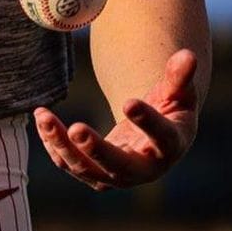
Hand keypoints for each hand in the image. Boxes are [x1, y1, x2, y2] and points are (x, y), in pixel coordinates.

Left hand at [33, 48, 198, 190]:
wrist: (154, 138)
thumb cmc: (169, 109)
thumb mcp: (178, 92)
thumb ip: (180, 76)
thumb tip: (188, 55)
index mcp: (169, 147)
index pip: (162, 137)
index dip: (147, 121)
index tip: (128, 101)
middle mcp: (143, 170)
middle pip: (118, 166)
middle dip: (96, 149)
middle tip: (77, 129)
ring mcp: (116, 176)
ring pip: (86, 169)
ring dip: (63, 145)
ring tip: (44, 116)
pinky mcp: (95, 174)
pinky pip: (71, 165)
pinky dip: (55, 147)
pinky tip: (43, 122)